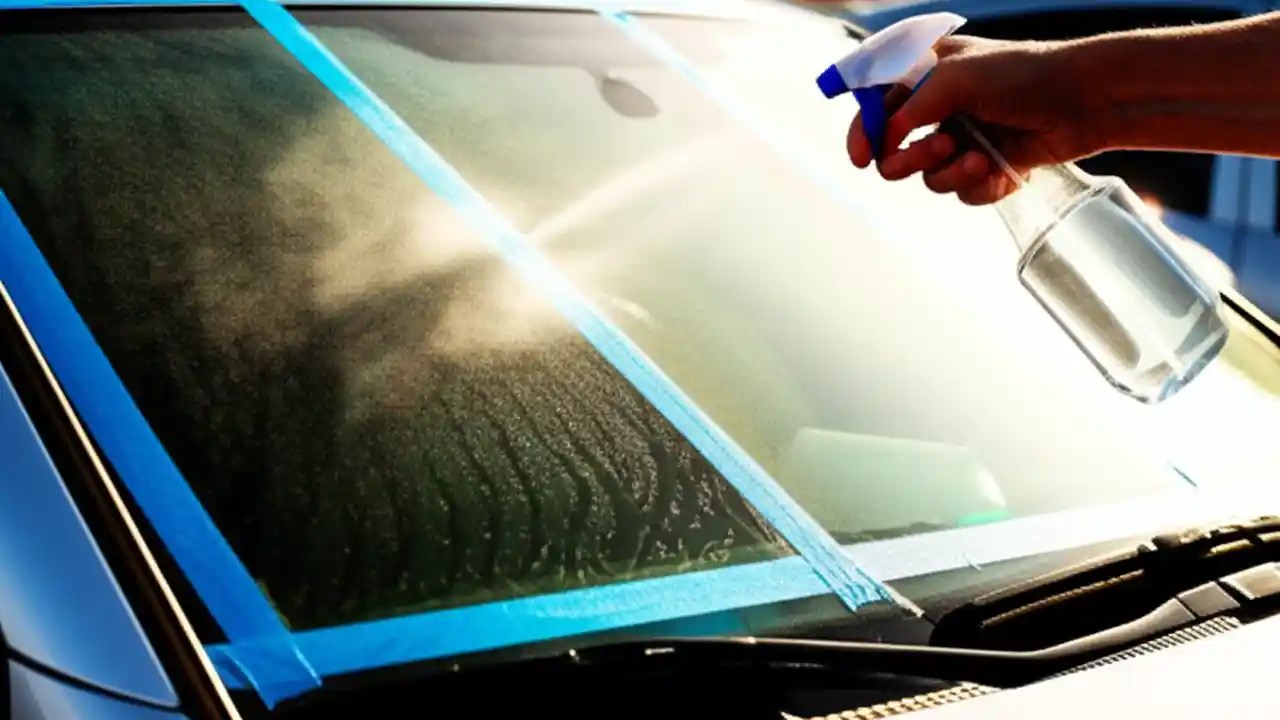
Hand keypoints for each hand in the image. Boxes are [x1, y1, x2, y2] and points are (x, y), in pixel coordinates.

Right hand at [847, 35, 1107, 204]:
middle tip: (939, 149)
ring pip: (927, 178)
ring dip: (950, 173)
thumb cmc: (1024, 75)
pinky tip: (1001, 169)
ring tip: (979, 158)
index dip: (863, 133)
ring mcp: (961, 139)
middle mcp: (938, 108)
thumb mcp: (956, 78)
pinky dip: (978, 186)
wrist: (1085, 101)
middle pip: (893, 151)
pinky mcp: (985, 166)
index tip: (861, 158)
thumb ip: (909, 107)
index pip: (875, 106)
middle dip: (911, 158)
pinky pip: (961, 192)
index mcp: (926, 74)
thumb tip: (885, 139)